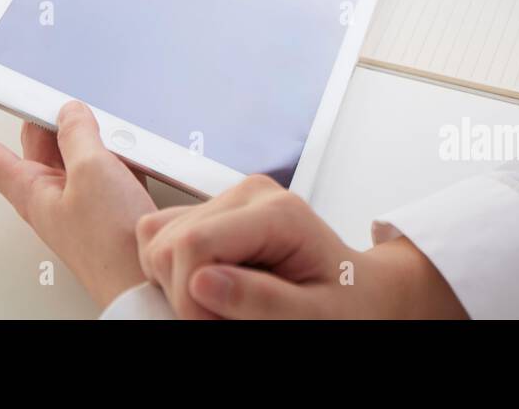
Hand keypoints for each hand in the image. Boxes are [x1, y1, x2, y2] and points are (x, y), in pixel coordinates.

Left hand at [0, 90, 155, 307]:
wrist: (144, 284)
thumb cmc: (112, 246)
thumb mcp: (93, 171)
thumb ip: (78, 134)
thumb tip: (71, 111)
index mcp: (28, 187)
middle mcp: (47, 192)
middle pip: (32, 138)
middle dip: (44, 110)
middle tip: (56, 89)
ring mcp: (76, 197)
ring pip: (71, 147)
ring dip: (86, 130)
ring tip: (105, 120)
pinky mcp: (104, 202)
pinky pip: (101, 163)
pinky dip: (113, 149)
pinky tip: (131, 146)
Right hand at [135, 175, 467, 318]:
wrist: (361, 291)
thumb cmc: (347, 305)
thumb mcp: (316, 316)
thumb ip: (263, 301)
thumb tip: (201, 282)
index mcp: (278, 212)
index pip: (194, 244)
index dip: (190, 296)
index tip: (217, 324)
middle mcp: (247, 194)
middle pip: (170, 243)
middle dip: (185, 293)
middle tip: (227, 318)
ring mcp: (227, 200)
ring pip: (157, 240)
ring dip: (176, 283)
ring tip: (224, 303)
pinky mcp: (210, 213)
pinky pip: (159, 237)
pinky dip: (171, 271)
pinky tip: (209, 287)